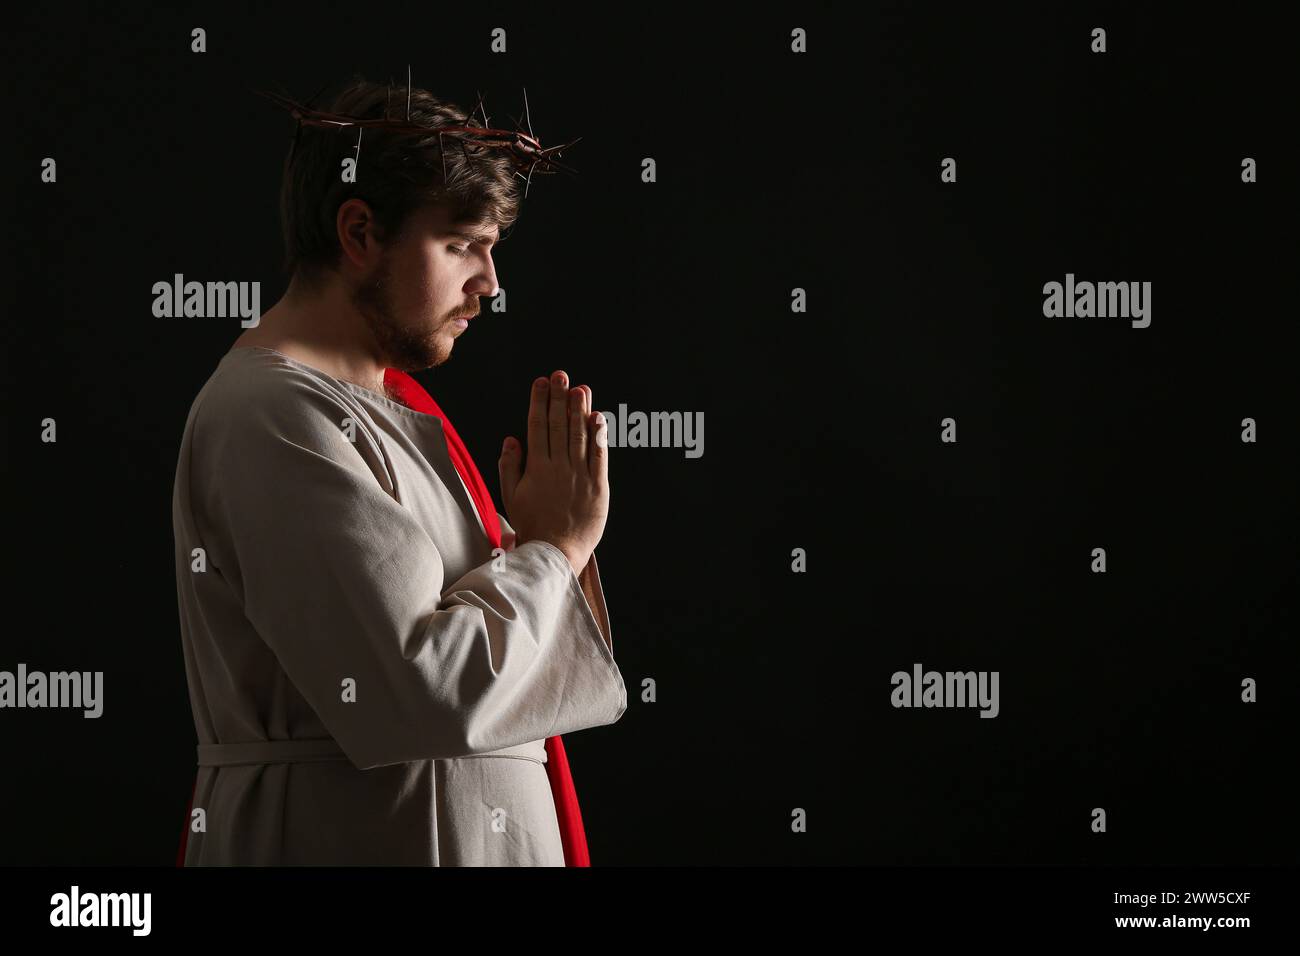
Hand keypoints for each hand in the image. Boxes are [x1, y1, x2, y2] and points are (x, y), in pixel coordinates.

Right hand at [498, 370, 608, 575]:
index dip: (539, 402)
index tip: (541, 382)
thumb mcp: (510, 497)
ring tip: (580, 388)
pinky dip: (599, 436)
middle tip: (561, 375)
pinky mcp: (598, 487)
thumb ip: (509, 466)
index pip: (537, 427)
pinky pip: (599, 456)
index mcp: (536, 468)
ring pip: (579, 436)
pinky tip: (598, 417)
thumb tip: (510, 439)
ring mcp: (579, 476)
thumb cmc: (532, 525)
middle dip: (559, 397)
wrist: (555, 553)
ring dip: (579, 410)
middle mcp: (558, 467)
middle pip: (558, 425)